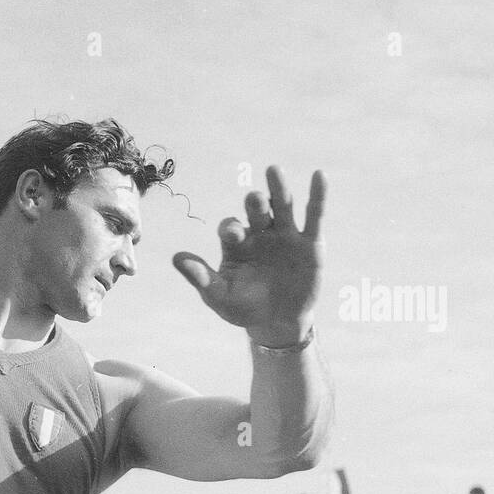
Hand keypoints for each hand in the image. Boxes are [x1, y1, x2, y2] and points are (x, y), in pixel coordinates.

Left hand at [172, 166, 325, 346]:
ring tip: (273, 171)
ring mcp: (285, 235)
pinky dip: (317, 195)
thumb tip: (175, 258)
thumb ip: (200, 277)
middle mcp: (260, 233)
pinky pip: (314, 216)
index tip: (233, 234)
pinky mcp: (310, 243)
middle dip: (254, 204)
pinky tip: (318, 175)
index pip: (231, 228)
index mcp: (236, 244)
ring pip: (282, 206)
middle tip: (253, 198)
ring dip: (278, 189)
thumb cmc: (243, 309)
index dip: (231, 228)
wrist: (277, 323)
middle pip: (256, 211)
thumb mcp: (219, 296)